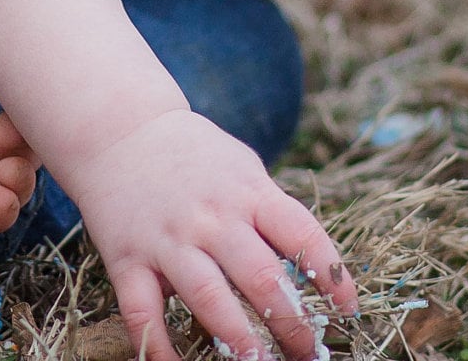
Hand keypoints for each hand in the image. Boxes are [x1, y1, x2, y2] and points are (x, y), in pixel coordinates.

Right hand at [67, 107, 356, 360]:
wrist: (119, 130)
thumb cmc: (193, 156)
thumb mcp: (243, 168)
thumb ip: (272, 213)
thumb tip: (312, 271)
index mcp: (248, 192)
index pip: (301, 234)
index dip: (331, 274)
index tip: (348, 309)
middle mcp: (211, 217)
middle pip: (260, 276)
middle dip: (290, 324)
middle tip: (308, 353)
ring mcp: (167, 239)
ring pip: (207, 296)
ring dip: (237, 338)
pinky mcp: (127, 258)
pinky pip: (143, 311)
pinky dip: (158, 346)